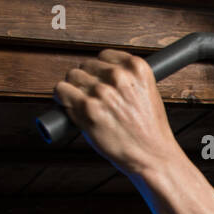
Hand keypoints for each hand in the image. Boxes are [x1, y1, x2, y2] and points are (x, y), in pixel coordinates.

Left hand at [53, 49, 178, 176]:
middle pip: (86, 65)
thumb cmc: (149, 131)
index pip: (104, 56)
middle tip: (96, 102)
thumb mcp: (148, 95)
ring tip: (88, 108)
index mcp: (137, 68)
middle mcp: (120, 76)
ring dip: (75, 91)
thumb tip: (97, 72)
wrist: (152, 157)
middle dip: (87, 82)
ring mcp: (103, 91)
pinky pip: (61, 91)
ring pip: (72, 77)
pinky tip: (72, 108)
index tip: (103, 84)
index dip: (100, 71)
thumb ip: (127, 79)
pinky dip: (62, 99)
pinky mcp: (88, 108)